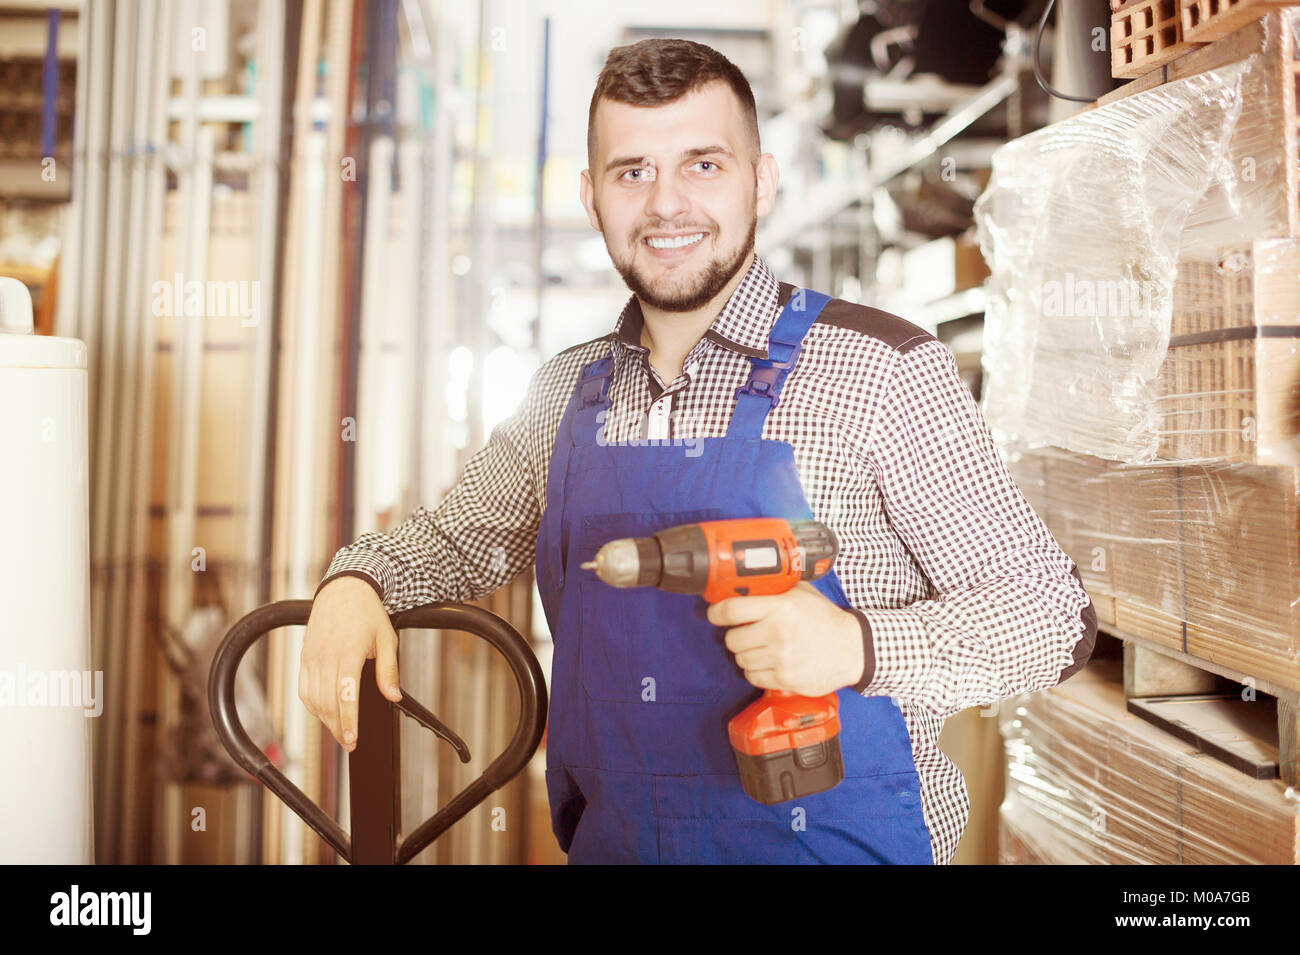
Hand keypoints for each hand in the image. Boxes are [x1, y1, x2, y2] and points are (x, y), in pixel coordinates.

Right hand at [298, 576, 401, 751]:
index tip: (352, 739)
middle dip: (338, 727)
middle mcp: (326, 655)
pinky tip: (325, 713)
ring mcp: (311, 656)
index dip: (348, 721)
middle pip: (327, 702)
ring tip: (340, 731)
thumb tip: (393, 697)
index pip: (345, 695)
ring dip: (325, 719)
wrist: (344, 589)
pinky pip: (304, 688)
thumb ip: (389, 670)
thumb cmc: (367, 612)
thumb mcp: (387, 638)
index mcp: (349, 651)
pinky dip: (312, 705)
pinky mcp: (304, 657)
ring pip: (312, 699)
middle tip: (350, 743)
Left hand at [706, 581, 864, 696]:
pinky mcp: (784, 679)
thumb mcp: (802, 593)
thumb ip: (774, 588)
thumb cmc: (825, 619)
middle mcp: (778, 632)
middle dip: (737, 636)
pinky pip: (752, 677)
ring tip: (763, 648)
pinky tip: (771, 662)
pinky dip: (757, 671)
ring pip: (740, 660)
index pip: (731, 610)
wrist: (852, 649)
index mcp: (780, 607)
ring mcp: (781, 658)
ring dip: (747, 654)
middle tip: (748, 633)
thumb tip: (742, 584)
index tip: (715, 614)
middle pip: (731, 639)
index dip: (716, 612)